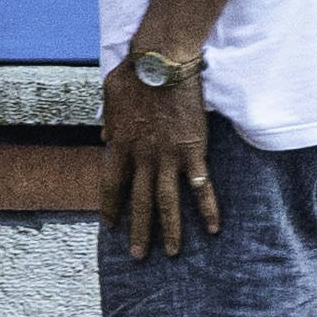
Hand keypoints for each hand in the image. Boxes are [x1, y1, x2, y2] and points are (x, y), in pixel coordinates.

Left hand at [100, 57, 214, 258]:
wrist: (162, 62)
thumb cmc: (134, 73)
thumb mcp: (109, 96)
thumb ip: (107, 120)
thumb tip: (104, 136)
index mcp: (119, 145)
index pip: (111, 186)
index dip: (111, 207)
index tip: (110, 225)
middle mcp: (142, 158)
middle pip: (139, 202)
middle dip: (138, 231)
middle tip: (138, 255)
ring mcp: (168, 158)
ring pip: (167, 203)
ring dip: (169, 230)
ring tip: (171, 253)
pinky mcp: (193, 152)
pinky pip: (201, 188)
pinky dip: (207, 209)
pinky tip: (212, 229)